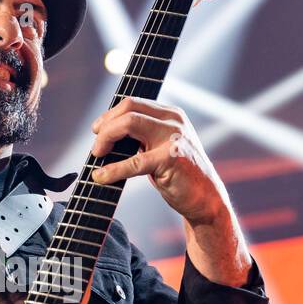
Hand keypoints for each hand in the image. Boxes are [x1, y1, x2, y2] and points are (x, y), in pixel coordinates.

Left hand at [89, 95, 226, 224]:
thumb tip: (105, 137)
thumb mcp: (160, 148)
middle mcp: (173, 120)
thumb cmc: (179, 175)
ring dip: (106, 138)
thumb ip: (140, 137)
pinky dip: (113, 169)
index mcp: (170, 114)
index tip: (97, 130)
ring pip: (129, 123)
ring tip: (98, 155)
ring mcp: (173, 137)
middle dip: (106, 125)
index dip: (109, 115)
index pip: (132, 103)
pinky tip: (101, 177)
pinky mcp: (170, 159)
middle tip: (97, 147)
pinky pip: (134, 161)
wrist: (205, 199)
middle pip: (128, 108)